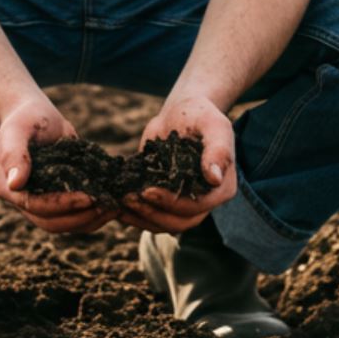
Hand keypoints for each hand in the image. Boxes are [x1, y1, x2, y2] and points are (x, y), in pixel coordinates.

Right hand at [0, 94, 118, 234]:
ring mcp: (39, 201)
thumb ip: (15, 154)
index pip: (35, 205)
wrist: (34, 114)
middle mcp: (21, 200)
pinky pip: (72, 215)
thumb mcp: (18, 130)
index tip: (88, 198)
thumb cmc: (25, 118)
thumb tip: (16, 184)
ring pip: (63, 224)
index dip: (62, 205)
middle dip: (80, 218)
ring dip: (89, 220)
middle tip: (106, 208)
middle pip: (50, 223)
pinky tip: (110, 205)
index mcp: (6, 187)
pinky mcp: (56, 198)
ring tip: (113, 209)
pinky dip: (91, 214)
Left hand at [118, 94, 237, 234]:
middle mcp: (205, 201)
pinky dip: (134, 215)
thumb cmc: (201, 115)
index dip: (171, 202)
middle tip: (128, 199)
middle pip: (180, 222)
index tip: (147, 191)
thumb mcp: (214, 126)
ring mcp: (183, 203)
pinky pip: (151, 216)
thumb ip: (218, 149)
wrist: (181, 113)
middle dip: (152, 214)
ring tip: (119, 203)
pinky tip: (116, 206)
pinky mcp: (165, 200)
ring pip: (164, 224)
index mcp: (221, 188)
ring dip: (141, 218)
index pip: (197, 206)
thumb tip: (214, 177)